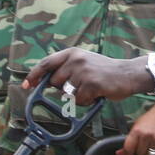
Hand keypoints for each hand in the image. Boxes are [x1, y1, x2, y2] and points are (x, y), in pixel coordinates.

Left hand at [21, 48, 147, 104]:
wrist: (128, 74)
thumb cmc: (105, 71)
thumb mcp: (84, 62)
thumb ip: (67, 68)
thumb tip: (48, 80)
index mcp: (72, 53)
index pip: (46, 63)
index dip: (34, 75)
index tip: (26, 84)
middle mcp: (76, 60)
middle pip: (55, 82)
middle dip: (64, 88)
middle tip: (81, 85)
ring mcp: (83, 71)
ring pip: (67, 93)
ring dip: (77, 96)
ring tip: (91, 88)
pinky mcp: (91, 83)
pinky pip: (79, 100)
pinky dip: (87, 101)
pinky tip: (97, 93)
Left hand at [119, 108, 154, 154]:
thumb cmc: (149, 119)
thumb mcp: (136, 127)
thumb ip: (128, 141)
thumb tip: (119, 154)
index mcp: (137, 130)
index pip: (128, 148)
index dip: (128, 152)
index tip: (131, 152)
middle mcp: (147, 135)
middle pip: (140, 153)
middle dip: (141, 149)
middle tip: (145, 142)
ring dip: (151, 151)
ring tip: (153, 141)